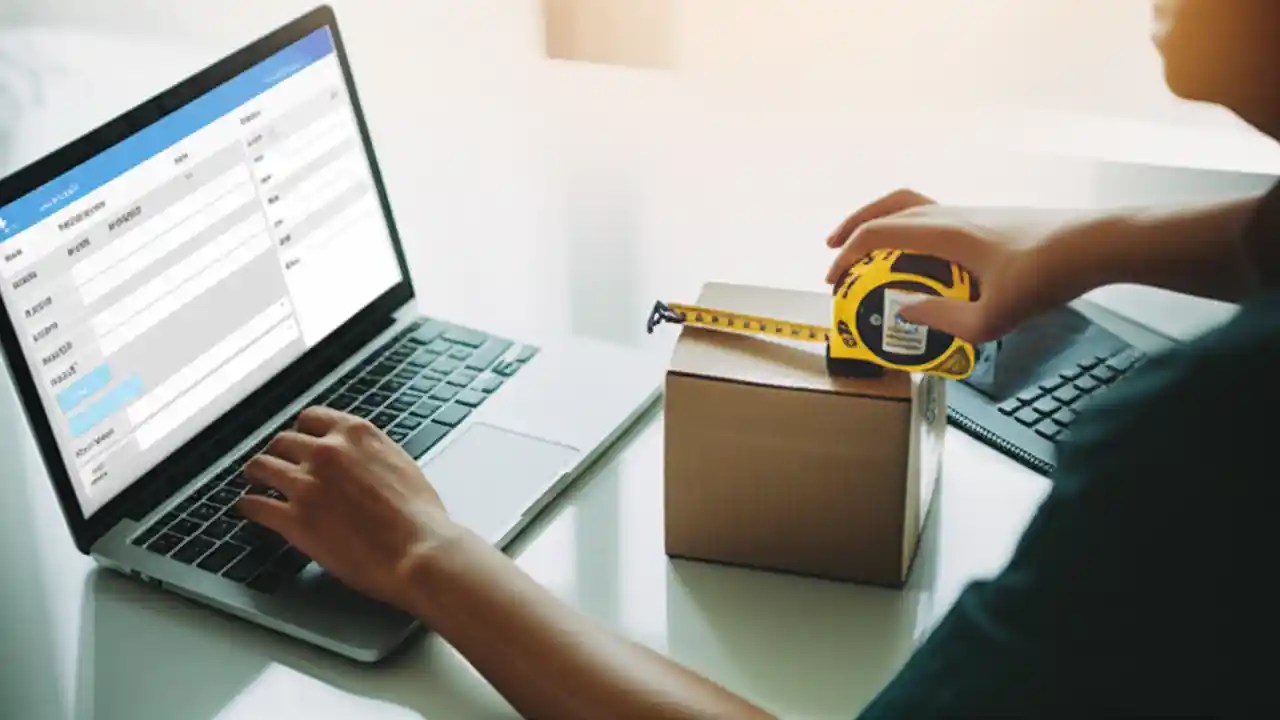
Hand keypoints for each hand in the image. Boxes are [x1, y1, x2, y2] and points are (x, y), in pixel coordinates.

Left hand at [237, 407, 461, 611]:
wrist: (419, 550)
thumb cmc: (421, 517)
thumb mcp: (401, 465)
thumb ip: (371, 455)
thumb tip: (361, 460)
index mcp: (356, 433)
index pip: (311, 418)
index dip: (302, 433)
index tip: (299, 442)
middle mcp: (327, 451)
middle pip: (282, 440)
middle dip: (278, 454)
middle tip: (276, 465)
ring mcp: (307, 483)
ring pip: (261, 466)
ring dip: (256, 475)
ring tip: (255, 482)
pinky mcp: (294, 519)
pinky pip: (255, 505)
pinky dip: (248, 507)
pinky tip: (248, 510)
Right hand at [824, 188, 1094, 342]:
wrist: (1096, 245)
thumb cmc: (1048, 278)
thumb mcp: (993, 319)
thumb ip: (944, 321)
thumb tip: (906, 315)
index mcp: (946, 233)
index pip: (879, 234)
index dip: (848, 255)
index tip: (835, 280)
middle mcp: (953, 215)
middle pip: (888, 207)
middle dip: (854, 228)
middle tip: (834, 251)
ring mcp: (970, 214)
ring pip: (911, 206)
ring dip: (882, 222)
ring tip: (869, 249)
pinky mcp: (987, 222)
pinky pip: (933, 217)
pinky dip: (910, 231)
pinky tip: (918, 260)